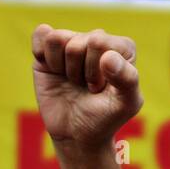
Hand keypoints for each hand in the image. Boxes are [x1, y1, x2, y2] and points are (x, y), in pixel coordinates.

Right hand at [31, 26, 142, 151]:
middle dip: (79, 72)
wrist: (77, 134)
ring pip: (57, 38)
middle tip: (86, 88)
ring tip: (73, 81)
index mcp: (122, 47)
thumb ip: (128, 79)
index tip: (100, 89)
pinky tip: (54, 70)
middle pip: (77, 43)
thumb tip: (108, 56)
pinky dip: (43, 55)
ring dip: (62, 67)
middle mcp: (99, 39)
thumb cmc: (105, 117)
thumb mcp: (126, 104)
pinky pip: (41, 34)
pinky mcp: (50, 47)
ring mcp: (74, 41)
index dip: (95, 71)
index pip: (98, 43)